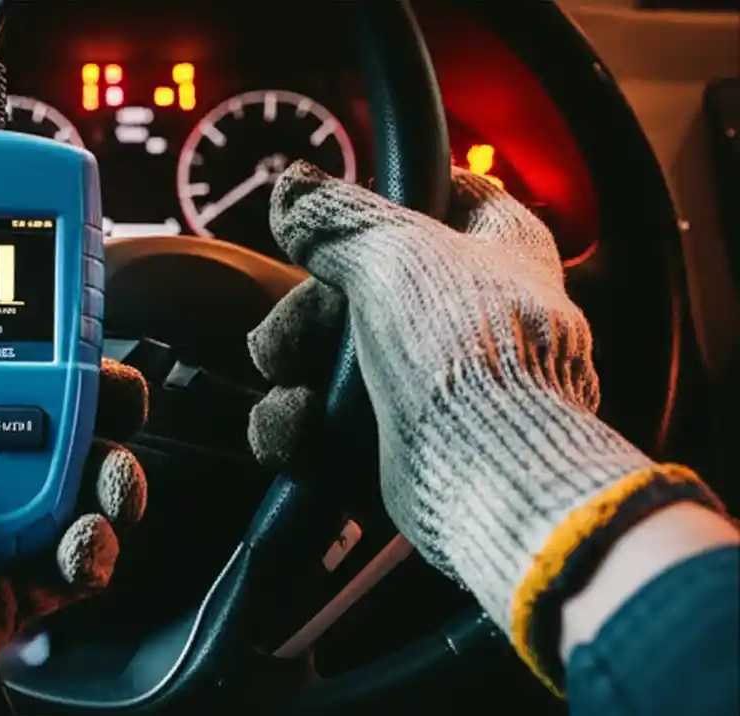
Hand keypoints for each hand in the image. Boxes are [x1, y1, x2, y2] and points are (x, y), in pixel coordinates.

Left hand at [0, 211, 148, 715]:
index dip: (27, 320)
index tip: (58, 295)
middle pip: (48, 411)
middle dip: (96, 397)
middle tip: (113, 391)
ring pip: (76, 481)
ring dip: (112, 472)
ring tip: (112, 478)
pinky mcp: (5, 582)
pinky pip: (74, 557)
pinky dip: (94, 547)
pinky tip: (84, 539)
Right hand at [247, 162, 722, 687]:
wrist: (487, 469)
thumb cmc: (462, 345)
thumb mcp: (392, 251)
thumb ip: (334, 217)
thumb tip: (290, 184)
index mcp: (500, 246)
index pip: (450, 196)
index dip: (389, 198)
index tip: (336, 217)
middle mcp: (473, 312)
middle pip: (360, 289)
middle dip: (303, 316)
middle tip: (279, 342)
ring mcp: (438, 380)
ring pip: (334, 361)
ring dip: (294, 377)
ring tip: (289, 393)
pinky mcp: (404, 440)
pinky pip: (331, 422)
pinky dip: (301, 426)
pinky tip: (291, 430)